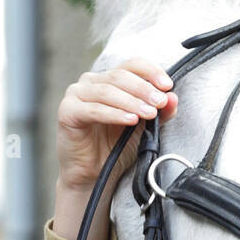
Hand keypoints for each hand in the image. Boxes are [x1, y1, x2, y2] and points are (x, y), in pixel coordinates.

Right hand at [57, 57, 178, 191]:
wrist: (93, 174)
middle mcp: (91, 82)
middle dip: (143, 89)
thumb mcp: (143, 128)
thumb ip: (159, 113)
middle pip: (120, 76)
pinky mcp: (67, 111)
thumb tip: (172, 98)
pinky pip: (93, 109)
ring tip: (149, 114)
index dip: (150, 72)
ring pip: (107, 91)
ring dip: (131, 102)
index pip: (132, 65)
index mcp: (109, 80)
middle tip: (160, 102)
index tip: (167, 86)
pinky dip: (114, 114)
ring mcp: (77, 94)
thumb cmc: (115, 148)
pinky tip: (130, 120)